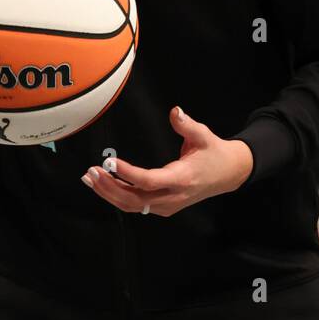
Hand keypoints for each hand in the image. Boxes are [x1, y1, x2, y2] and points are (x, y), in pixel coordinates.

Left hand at [81, 106, 253, 216]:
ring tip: (90, 178)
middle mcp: (173, 197)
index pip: (149, 181)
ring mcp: (167, 206)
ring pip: (133, 206)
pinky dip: (117, 197)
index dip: (128, 174)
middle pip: (135, 200)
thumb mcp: (203, 135)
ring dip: (109, 194)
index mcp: (182, 179)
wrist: (228, 174)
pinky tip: (103, 185)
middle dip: (110, 188)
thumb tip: (175, 111)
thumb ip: (186, 124)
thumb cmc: (213, 153)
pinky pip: (136, 206)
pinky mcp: (163, 207)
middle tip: (91, 172)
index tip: (109, 162)